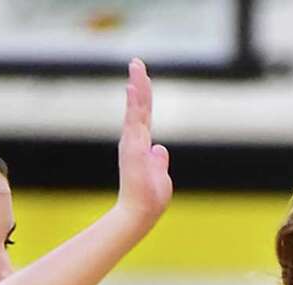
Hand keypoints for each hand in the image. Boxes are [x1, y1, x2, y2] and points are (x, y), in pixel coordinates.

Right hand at [116, 58, 171, 229]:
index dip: (144, 97)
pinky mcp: (132, 147)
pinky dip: (134, 102)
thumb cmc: (150, 199)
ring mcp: (132, 143)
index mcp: (142, 147)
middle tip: (136, 62)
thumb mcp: (160, 177)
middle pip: (139, 107)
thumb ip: (159, 162)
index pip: (144, 117)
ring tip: (136, 65)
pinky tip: (133, 85)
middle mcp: (135, 142)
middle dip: (138, 84)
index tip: (141, 78)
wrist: (140, 213)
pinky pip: (134, 120)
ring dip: (137, 86)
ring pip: (137, 109)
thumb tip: (160, 150)